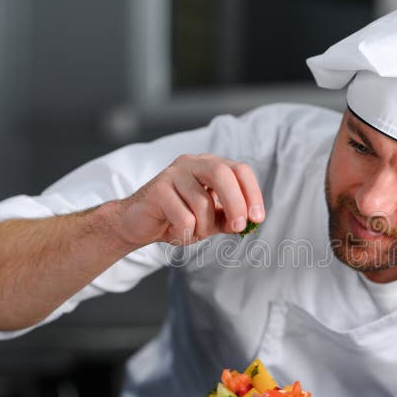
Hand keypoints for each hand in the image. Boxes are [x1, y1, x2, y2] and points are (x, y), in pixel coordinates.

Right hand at [114, 154, 264, 247]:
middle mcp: (193, 163)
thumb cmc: (177, 219)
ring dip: (204, 227)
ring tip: (193, 232)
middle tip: (239, 226)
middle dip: (236, 203)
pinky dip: (185, 232)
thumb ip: (229, 218)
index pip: (240, 170)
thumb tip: (249, 221)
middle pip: (222, 174)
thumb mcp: (210, 220)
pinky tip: (174, 231)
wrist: (138, 224)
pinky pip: (184, 217)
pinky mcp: (158, 189)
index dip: (253, 193)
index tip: (258, 218)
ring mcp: (174, 173)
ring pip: (202, 202)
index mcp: (210, 166)